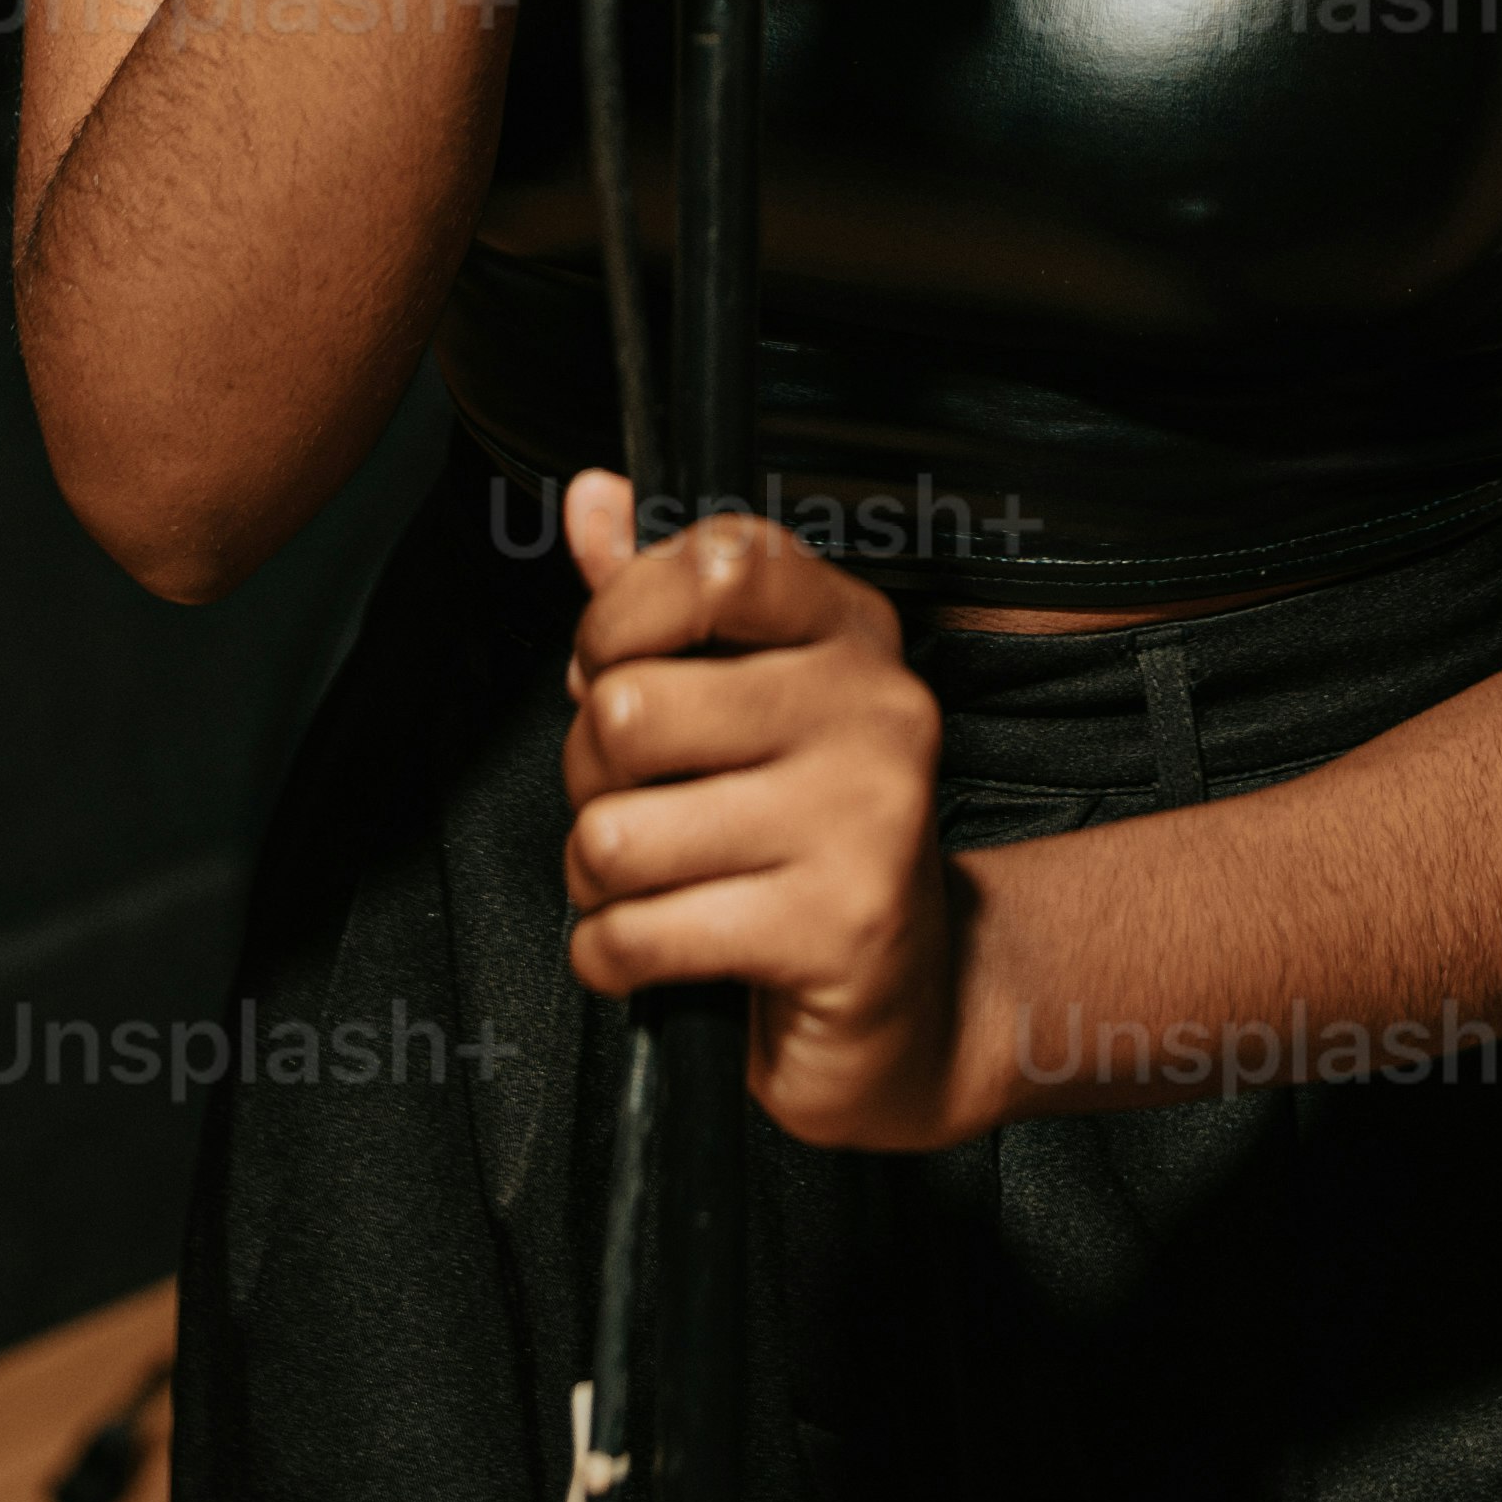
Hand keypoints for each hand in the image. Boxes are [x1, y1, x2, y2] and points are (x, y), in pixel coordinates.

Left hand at [557, 473, 976, 1147]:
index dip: (620, 618)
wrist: (914, 1006)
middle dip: (588, 779)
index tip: (610, 668)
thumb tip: (593, 495)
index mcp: (849, 634)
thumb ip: (659, 603)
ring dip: (598, 879)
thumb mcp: (737, 703)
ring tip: (650, 886)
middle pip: (630, 709)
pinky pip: (639, 935)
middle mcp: (876, 710)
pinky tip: (660, 952)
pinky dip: (613, 957)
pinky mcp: (839, 929)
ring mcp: (867, 819)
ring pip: (616, 834)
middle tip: (633, 806)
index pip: (716, 566)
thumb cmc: (798, 839)